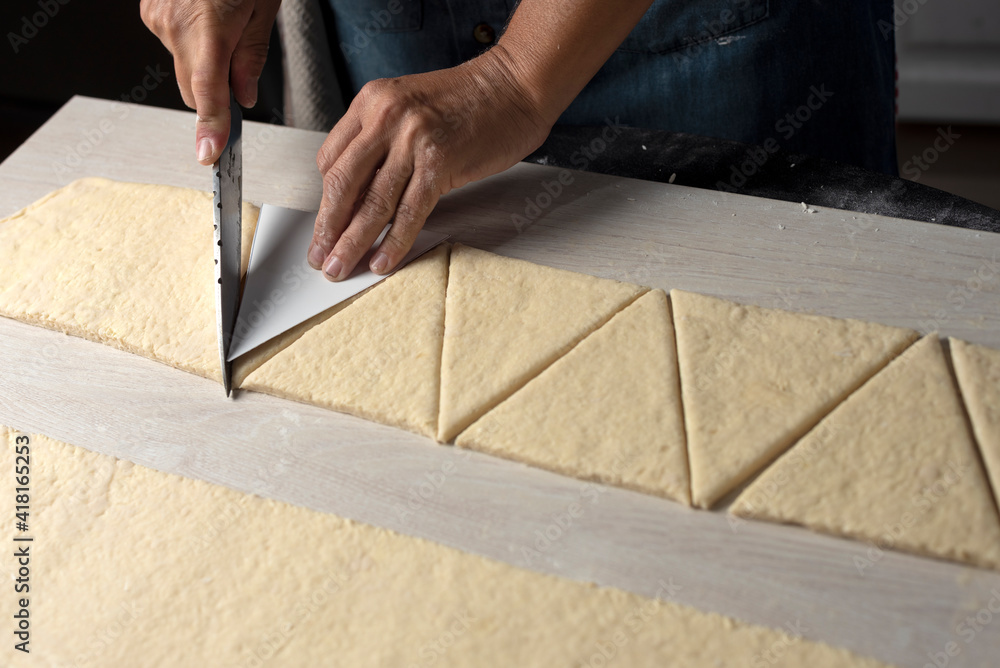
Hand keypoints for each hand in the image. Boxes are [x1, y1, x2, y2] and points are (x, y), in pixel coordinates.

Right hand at [140, 0, 280, 163]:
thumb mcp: (263, 7)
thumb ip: (251, 57)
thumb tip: (243, 97)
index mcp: (208, 27)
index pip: (207, 92)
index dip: (211, 127)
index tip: (210, 156)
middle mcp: (175, 25)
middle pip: (193, 87)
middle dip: (217, 92)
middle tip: (242, 70)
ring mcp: (157, 18)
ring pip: (184, 66)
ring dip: (205, 62)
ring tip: (226, 23)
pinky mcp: (149, 11)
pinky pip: (173, 44)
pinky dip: (192, 42)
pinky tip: (206, 16)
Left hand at [308, 47, 551, 280]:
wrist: (516, 85)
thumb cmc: (470, 100)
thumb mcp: (410, 108)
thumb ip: (382, 142)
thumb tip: (362, 193)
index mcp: (372, 101)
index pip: (332, 158)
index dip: (325, 200)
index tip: (325, 227)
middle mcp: (387, 117)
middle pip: (342, 183)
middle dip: (327, 228)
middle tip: (320, 258)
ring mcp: (414, 140)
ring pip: (373, 202)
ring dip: (353, 242)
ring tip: (341, 267)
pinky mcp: (441, 163)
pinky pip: (410, 211)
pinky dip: (394, 242)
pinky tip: (382, 261)